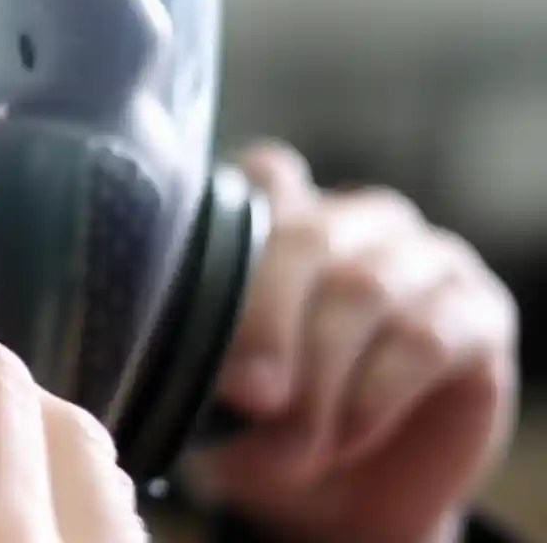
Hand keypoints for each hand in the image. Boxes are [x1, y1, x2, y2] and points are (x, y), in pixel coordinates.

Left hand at [184, 142, 519, 542]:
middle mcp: (353, 221)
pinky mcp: (477, 312)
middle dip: (265, 321)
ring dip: (321, 377)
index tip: (192, 291)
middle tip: (248, 396)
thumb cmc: (267, 421)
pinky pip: (424, 338)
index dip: (230, 222)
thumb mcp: (215, 393)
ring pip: (364, 288)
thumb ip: (201, 361)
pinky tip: (347, 436)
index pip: (262, 176)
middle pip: (307, 235)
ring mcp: (422, 258)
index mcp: (282, 216)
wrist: (348, 492)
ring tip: (293, 443)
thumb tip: (207, 372)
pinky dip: (373, 396)